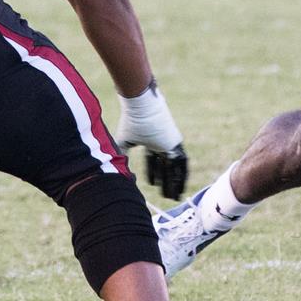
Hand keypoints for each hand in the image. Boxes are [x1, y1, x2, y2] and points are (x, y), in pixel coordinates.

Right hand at [116, 80, 188, 199]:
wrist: (140, 104)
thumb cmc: (130, 120)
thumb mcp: (124, 141)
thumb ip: (122, 156)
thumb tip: (118, 170)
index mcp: (151, 140)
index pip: (153, 161)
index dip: (153, 173)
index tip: (152, 185)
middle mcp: (163, 142)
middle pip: (166, 166)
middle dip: (166, 181)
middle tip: (167, 196)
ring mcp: (171, 142)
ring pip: (175, 166)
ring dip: (175, 182)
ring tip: (174, 196)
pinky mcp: (176, 142)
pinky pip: (182, 163)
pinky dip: (182, 176)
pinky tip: (180, 187)